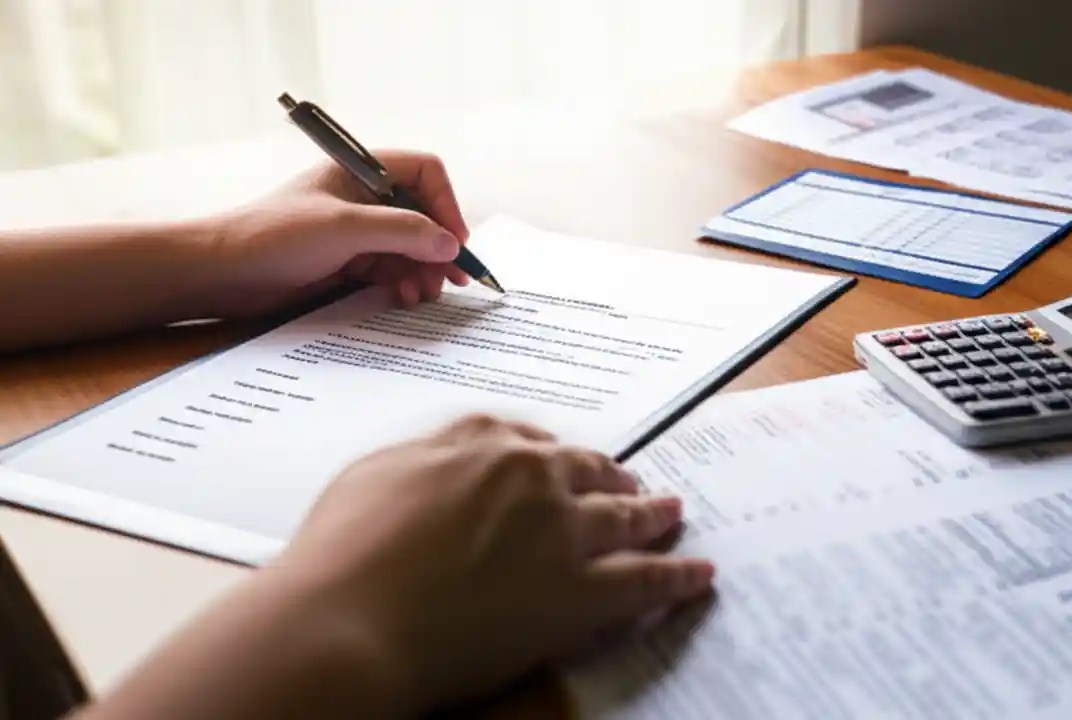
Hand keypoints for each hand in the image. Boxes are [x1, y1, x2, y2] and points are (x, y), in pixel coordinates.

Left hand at [204, 150, 470, 317]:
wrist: (222, 273)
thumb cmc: (274, 236)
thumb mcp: (345, 229)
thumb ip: (403, 232)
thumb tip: (451, 244)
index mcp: (362, 171)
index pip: (425, 174)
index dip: (446, 205)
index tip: (455, 241)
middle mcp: (364, 197)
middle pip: (423, 216)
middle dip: (439, 248)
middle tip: (452, 281)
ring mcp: (357, 231)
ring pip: (410, 248)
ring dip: (423, 271)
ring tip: (422, 295)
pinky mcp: (348, 262)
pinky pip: (391, 270)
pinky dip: (404, 283)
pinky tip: (404, 298)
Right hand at [272, 415, 714, 713]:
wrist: (350, 620)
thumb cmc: (342, 553)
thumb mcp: (374, 474)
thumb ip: (428, 457)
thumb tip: (451, 457)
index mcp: (480, 441)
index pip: (532, 441)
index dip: (554, 457)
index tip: (565, 464)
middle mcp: (532, 474)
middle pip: (589, 470)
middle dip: (612, 477)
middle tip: (630, 483)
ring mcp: (563, 531)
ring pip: (627, 515)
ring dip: (655, 512)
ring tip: (674, 511)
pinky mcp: (582, 590)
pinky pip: (647, 578)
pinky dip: (678, 574)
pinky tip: (698, 571)